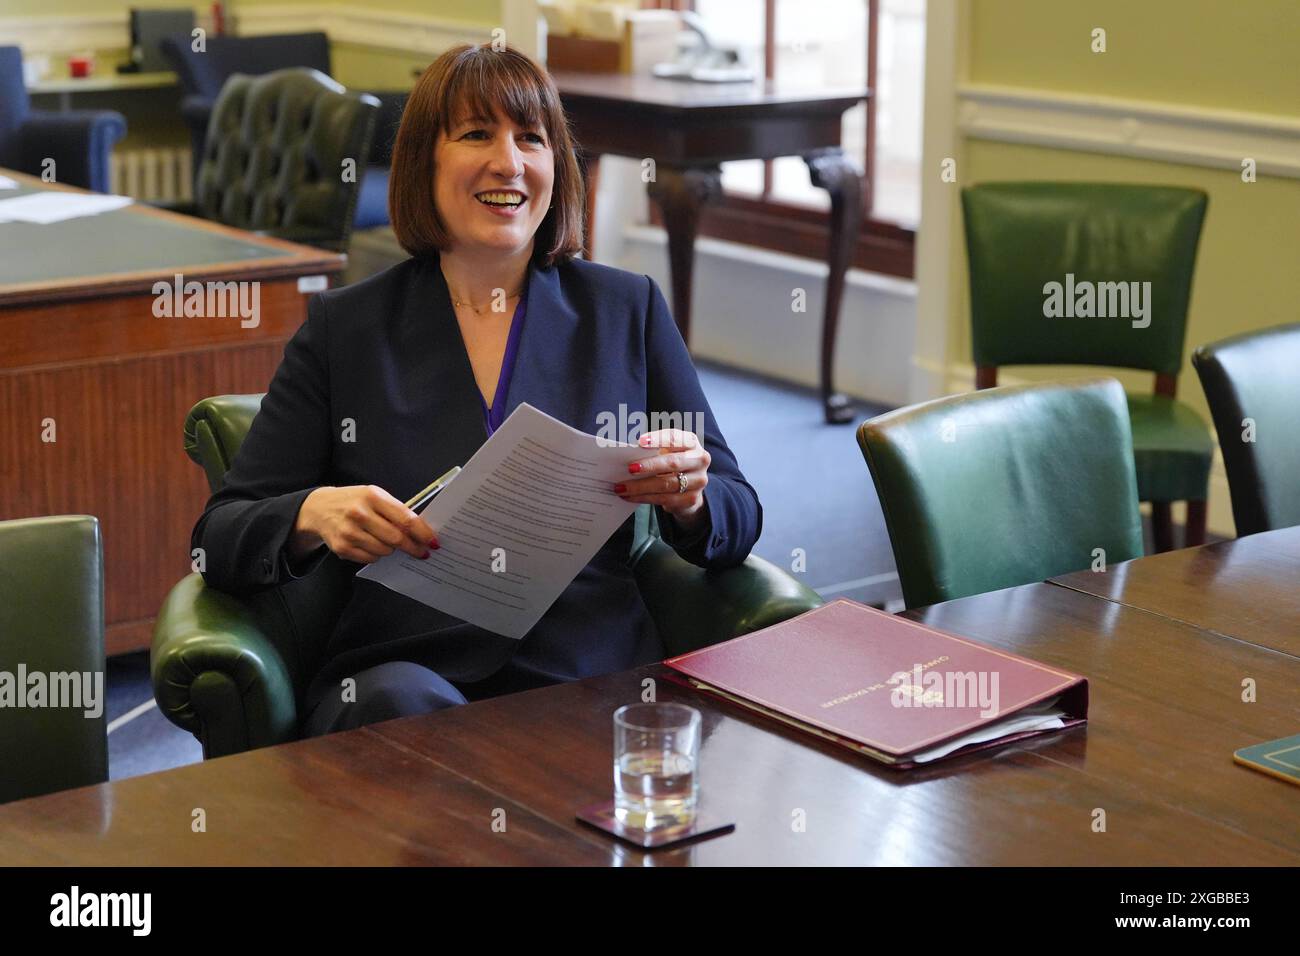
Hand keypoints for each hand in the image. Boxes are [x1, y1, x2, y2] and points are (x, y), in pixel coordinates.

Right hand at [291, 485, 438, 563]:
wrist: (320, 508)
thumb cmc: (355, 502)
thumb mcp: (374, 496)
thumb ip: (396, 510)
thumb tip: (422, 530)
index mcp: (372, 496)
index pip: (405, 519)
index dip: (423, 533)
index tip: (433, 542)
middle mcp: (359, 513)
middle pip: (396, 538)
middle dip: (412, 547)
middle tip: (421, 552)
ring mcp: (349, 531)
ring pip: (384, 551)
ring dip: (391, 550)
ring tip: (388, 542)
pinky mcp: (342, 547)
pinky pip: (370, 558)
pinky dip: (376, 555)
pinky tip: (372, 545)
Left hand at [615, 429, 710, 531]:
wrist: (689, 487)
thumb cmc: (672, 462)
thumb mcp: (667, 451)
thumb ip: (653, 449)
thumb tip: (629, 452)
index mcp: (691, 442)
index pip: (676, 438)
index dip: (658, 440)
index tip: (640, 442)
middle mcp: (699, 460)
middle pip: (673, 462)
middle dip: (649, 466)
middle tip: (630, 468)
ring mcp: (698, 480)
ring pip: (666, 484)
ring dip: (641, 486)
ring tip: (621, 487)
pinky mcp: (692, 498)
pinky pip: (665, 499)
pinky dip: (644, 498)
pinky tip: (630, 496)